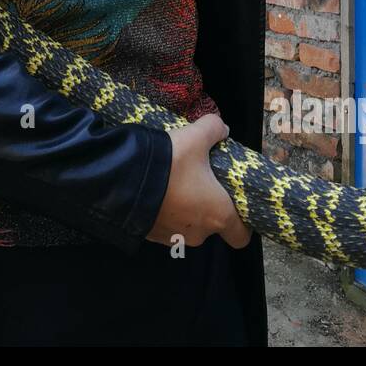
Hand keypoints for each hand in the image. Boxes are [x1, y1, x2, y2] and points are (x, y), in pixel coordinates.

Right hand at [146, 114, 252, 250]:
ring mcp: (174, 238)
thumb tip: (222, 128)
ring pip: (188, 225)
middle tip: (200, 181)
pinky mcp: (152, 236)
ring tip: (174, 183)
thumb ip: (214, 129)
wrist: (122, 180)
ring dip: (185, 209)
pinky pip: (166, 226)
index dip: (242, 223)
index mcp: (218, 214)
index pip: (241, 236)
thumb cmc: (170, 163)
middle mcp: (199, 233)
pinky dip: (165, 212)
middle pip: (212, 225)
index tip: (235, 205)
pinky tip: (157, 191)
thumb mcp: (195, 137)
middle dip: (208, 206)